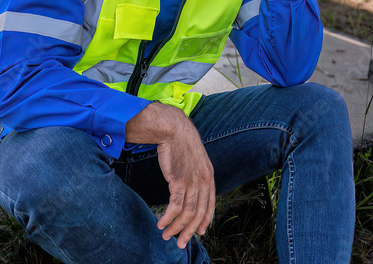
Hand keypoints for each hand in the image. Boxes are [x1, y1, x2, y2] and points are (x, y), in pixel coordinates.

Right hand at [126, 103, 214, 248]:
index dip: (206, 220)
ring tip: (166, 235)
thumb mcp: (194, 159)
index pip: (210, 204)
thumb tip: (189, 187)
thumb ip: (195, 173)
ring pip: (187, 213)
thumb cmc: (180, 142)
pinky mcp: (179, 181)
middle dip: (189, 231)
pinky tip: (161, 222)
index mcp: (209, 176)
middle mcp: (203, 181)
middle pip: (199, 213)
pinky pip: (175, 206)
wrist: (173, 129)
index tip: (200, 232)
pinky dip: (168, 218)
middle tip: (180, 243)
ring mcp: (192, 181)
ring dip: (176, 227)